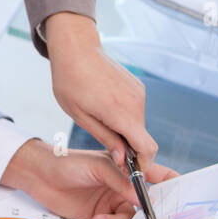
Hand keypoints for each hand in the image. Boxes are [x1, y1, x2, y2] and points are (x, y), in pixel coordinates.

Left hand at [0, 139, 178, 218]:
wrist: (41, 177)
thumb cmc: (68, 162)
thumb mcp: (98, 167)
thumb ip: (122, 182)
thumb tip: (143, 199)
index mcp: (129, 167)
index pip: (158, 174)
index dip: (173, 184)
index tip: (182, 196)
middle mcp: (124, 186)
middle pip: (148, 202)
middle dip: (150, 213)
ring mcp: (113, 201)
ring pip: (131, 218)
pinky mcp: (101, 216)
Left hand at [44, 12, 156, 171]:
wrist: (76, 49)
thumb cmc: (70, 81)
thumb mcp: (80, 116)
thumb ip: (105, 138)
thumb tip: (122, 159)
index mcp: (120, 112)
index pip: (147, 148)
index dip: (142, 163)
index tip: (130, 170)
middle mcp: (136, 102)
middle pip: (142, 137)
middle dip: (129, 147)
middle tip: (107, 147)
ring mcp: (139, 93)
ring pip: (138, 124)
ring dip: (125, 130)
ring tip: (100, 120)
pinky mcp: (138, 86)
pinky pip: (136, 110)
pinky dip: (125, 116)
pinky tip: (105, 107)